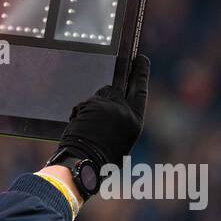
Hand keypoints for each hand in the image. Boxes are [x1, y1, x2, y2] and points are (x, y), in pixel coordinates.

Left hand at [53, 54, 149, 168]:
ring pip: (100, 95)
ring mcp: (110, 106)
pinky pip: (86, 103)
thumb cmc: (100, 160)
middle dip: (131, 70)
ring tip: (87, 126)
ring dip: (93, 105)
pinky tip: (79, 126)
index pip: (140, 93)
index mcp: (136, 123)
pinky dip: (81, 112)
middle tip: (136, 57)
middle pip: (120, 87)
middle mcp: (126, 111)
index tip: (142, 61)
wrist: (84, 163)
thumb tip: (115, 109)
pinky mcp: (94, 104)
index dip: (142, 75)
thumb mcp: (120, 142)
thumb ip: (121, 122)